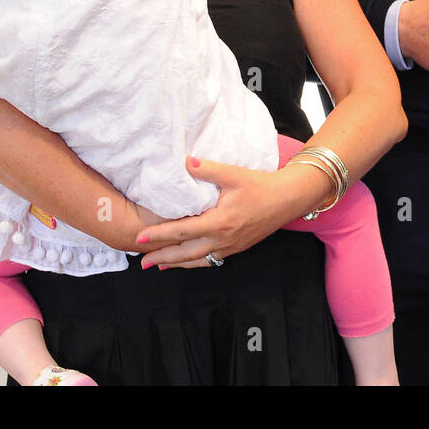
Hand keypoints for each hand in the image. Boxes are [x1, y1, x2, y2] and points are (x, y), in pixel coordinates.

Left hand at [134, 156, 322, 268]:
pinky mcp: (237, 248)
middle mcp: (223, 239)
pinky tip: (187, 262)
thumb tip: (185, 163)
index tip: (139, 238)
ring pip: (197, 260)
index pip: (182, 231)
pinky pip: (210, 260)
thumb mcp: (234, 174)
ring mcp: (231, 247)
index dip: (159, 235)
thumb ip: (208, 169)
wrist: (288, 199)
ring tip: (157, 265)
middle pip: (185, 252)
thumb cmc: (261, 185)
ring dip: (176, 263)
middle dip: (162, 257)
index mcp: (219, 222)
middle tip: (141, 262)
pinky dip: (195, 263)